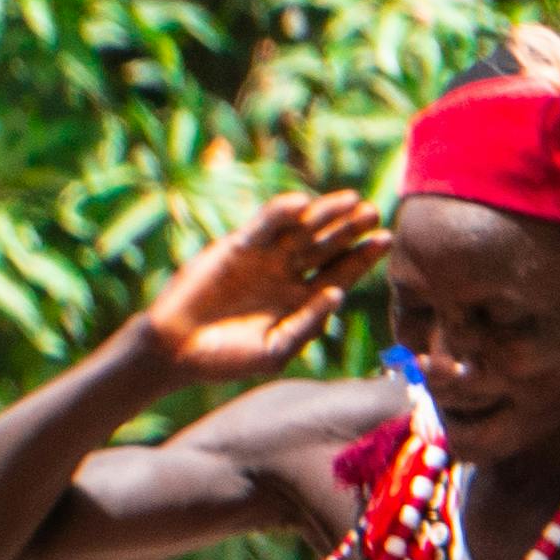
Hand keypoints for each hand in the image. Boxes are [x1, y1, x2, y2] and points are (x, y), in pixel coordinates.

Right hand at [127, 191, 386, 386]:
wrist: (175, 351)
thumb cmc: (226, 359)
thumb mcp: (275, 351)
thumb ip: (307, 325)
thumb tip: (337, 293)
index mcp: (302, 300)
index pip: (341, 271)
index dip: (363, 256)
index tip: (384, 240)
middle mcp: (286, 274)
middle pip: (327, 244)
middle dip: (350, 228)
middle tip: (373, 211)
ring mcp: (263, 258)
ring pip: (301, 229)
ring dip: (324, 213)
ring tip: (349, 200)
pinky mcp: (237, 246)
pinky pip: (264, 224)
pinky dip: (281, 212)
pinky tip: (302, 204)